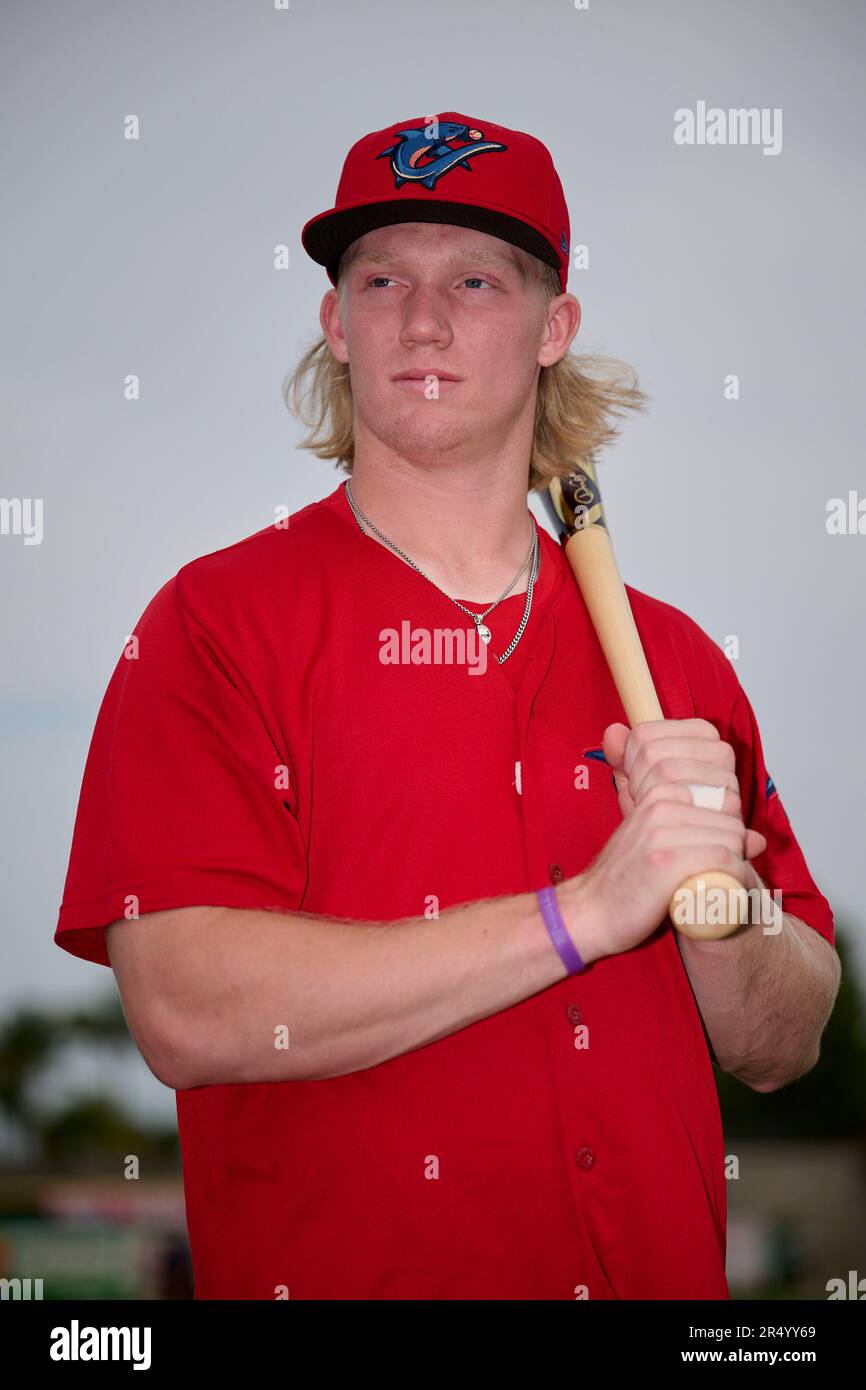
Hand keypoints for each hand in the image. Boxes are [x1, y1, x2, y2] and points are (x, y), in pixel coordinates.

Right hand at [559, 719, 766, 959]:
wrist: (591, 911)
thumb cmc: (626, 875)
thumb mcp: (658, 835)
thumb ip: (706, 832)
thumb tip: (757, 837)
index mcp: (659, 786)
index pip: (726, 783)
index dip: (727, 817)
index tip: (708, 839)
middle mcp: (661, 799)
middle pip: (734, 812)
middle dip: (730, 841)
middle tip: (705, 864)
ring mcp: (662, 827)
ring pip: (734, 837)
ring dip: (729, 864)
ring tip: (702, 879)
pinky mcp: (666, 858)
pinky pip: (726, 861)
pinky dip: (729, 880)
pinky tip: (709, 891)